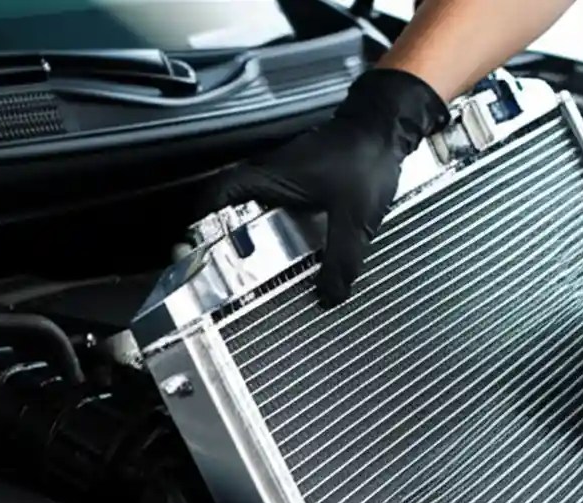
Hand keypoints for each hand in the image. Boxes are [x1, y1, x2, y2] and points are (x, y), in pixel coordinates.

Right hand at [196, 69, 446, 307]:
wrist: (386, 125)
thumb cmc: (365, 158)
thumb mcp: (354, 218)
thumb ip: (342, 260)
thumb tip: (329, 298)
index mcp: (269, 178)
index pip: (217, 195)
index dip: (200, 220)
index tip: (196, 248)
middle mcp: (270, 174)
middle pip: (230, 205)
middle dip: (223, 236)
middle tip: (223, 266)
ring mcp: (285, 173)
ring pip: (253, 205)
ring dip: (248, 230)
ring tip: (250, 263)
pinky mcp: (301, 175)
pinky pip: (277, 202)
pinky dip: (274, 223)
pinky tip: (287, 245)